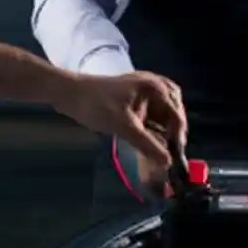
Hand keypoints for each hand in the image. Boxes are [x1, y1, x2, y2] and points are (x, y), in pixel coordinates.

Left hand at [53, 70, 187, 171]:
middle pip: (174, 110)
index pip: (177, 115)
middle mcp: (154, 85)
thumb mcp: (123, 127)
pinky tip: (149, 137)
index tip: (175, 157)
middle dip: (174, 130)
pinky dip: (154, 124)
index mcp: (155, 88)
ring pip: (164, 110)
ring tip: (162, 146)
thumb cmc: (97, 106)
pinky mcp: (134, 96)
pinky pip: (152, 110)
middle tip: (169, 151)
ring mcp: (144, 89)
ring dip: (164, 127)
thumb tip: (167, 162)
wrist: (70, 93)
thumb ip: (147, 144)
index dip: (178, 137)